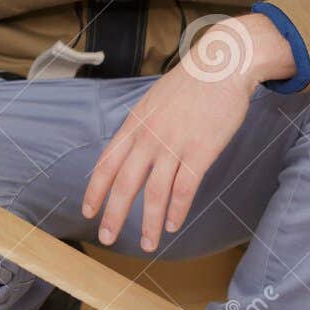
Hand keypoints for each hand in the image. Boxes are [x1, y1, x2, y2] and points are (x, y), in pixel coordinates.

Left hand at [81, 13, 293, 252]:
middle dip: (114, 214)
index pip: (107, 163)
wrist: (222, 65)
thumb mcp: (153, 101)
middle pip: (125, 183)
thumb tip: (129, 149)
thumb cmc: (190, 84)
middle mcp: (149, 137)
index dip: (95, 190)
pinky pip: (185, 188)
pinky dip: (177, 210)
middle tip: (107, 238)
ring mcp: (174, 144)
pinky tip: (172, 225)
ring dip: (149, 222)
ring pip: (155, 192)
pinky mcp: (201, 151)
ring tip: (147, 244)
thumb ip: (141, 126)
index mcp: (134, 124)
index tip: (87, 211)